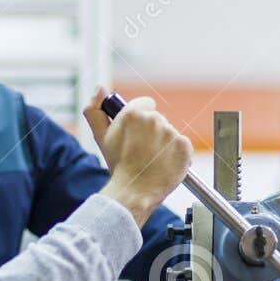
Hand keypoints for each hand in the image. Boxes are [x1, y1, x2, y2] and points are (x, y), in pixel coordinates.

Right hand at [83, 87, 191, 225]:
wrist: (134, 191)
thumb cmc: (118, 165)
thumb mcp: (101, 137)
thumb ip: (95, 110)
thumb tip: (99, 88)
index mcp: (133, 114)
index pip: (146, 104)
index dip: (141, 120)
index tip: (137, 134)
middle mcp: (154, 119)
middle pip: (158, 120)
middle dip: (152, 133)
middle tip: (142, 151)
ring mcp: (171, 133)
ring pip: (169, 134)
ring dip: (164, 145)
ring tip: (152, 161)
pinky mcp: (184, 146)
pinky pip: (182, 146)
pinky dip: (176, 155)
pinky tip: (164, 165)